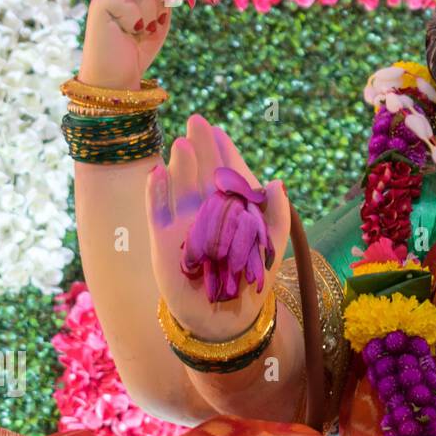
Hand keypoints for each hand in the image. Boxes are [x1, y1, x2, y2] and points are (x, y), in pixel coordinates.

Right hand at [79, 0, 172, 89]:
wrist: (117, 75)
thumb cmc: (138, 46)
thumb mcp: (160, 17)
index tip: (163, 1)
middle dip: (159, 6)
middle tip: (144, 25)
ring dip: (150, 17)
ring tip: (136, 30)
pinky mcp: (99, 3)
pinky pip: (132, 5)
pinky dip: (135, 22)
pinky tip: (127, 31)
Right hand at [146, 114, 289, 341]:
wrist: (224, 314)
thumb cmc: (251, 278)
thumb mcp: (271, 244)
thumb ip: (279, 213)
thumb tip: (278, 181)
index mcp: (234, 207)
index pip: (229, 172)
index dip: (225, 151)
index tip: (220, 130)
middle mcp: (208, 209)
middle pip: (203, 171)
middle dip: (202, 147)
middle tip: (197, 120)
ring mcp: (185, 222)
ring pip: (181, 186)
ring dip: (181, 165)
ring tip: (182, 144)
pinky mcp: (164, 238)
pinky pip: (159, 210)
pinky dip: (157, 192)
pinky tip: (157, 172)